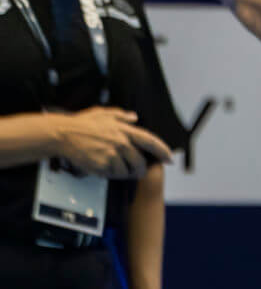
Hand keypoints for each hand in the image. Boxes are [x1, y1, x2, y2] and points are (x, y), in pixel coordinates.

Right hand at [54, 107, 172, 178]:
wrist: (61, 135)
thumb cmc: (80, 124)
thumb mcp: (102, 114)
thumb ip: (120, 116)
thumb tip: (135, 117)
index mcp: (124, 130)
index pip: (150, 141)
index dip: (163, 151)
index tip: (170, 159)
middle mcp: (121, 143)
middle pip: (140, 162)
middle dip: (140, 169)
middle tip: (137, 171)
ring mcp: (112, 155)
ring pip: (127, 171)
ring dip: (123, 172)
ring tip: (112, 165)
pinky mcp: (102, 166)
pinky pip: (112, 175)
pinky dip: (109, 174)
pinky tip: (101, 166)